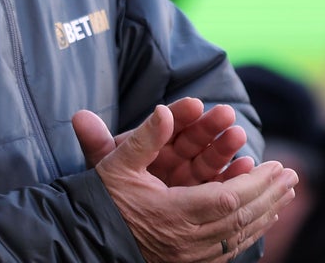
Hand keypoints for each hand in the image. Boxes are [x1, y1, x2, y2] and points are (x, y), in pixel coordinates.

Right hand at [73, 105, 296, 262]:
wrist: (89, 239)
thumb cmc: (103, 200)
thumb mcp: (117, 165)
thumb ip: (144, 138)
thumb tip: (164, 111)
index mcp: (172, 214)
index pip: (228, 198)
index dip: (255, 182)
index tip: (275, 165)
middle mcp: (187, 240)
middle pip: (241, 217)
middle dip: (269, 194)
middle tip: (291, 175)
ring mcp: (190, 256)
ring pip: (239, 236)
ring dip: (266, 212)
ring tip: (285, 193)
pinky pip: (229, 248)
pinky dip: (250, 231)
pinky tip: (262, 218)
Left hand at [75, 98, 252, 185]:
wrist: (119, 220)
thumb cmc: (111, 187)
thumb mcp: (105, 165)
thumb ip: (96, 142)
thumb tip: (79, 117)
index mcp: (149, 146)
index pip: (167, 125)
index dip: (179, 114)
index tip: (193, 104)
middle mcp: (171, 157)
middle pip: (193, 139)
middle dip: (210, 127)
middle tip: (226, 113)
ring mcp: (187, 176)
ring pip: (209, 159)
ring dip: (224, 147)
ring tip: (237, 135)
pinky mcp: (201, 193)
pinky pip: (218, 182)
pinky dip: (232, 174)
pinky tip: (246, 164)